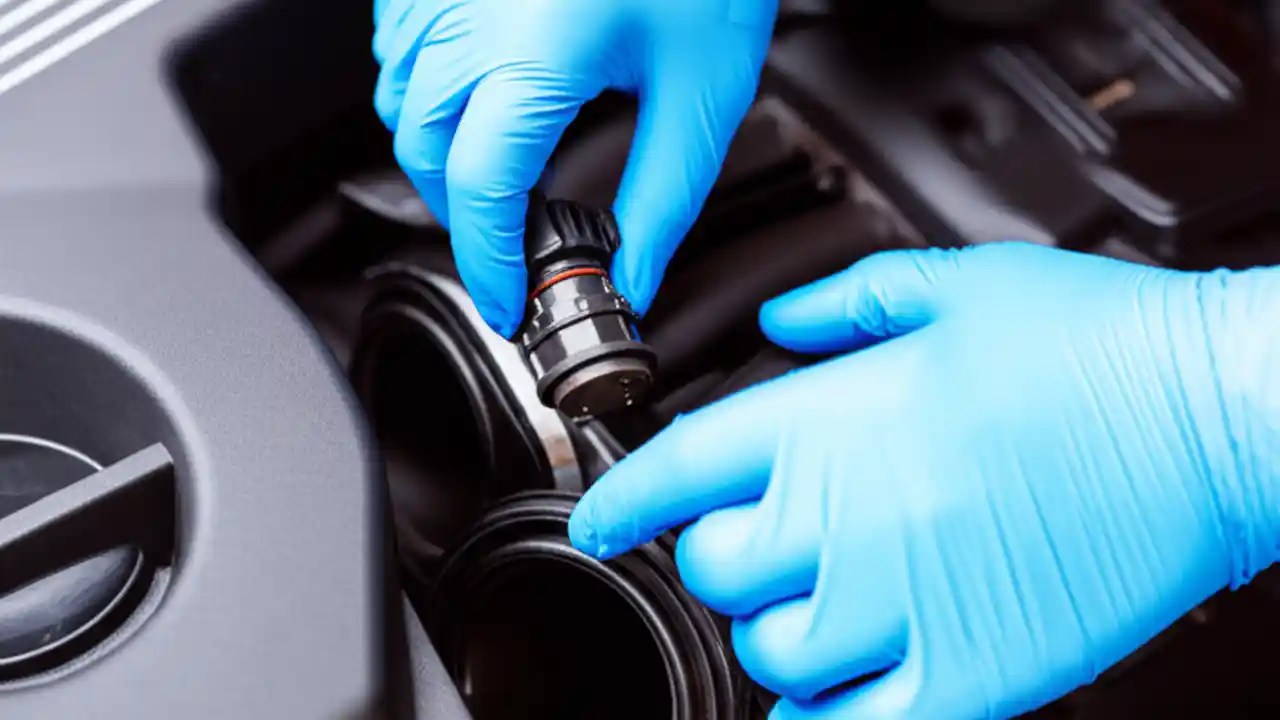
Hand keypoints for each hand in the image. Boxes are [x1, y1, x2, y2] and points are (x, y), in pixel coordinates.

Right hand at [373, 0, 777, 336]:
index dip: (490, 264)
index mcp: (532, 53)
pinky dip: (428, 90)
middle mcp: (468, 15)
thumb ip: (664, 200)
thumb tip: (636, 274)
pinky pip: (402, 45)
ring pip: (401, 98)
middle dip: (463, 214)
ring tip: (504, 176)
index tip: (510, 302)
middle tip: (514, 246)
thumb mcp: (702, 93)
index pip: (479, 191)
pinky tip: (479, 99)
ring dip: (442, 154)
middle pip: (424, 151)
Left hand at [569, 243, 1279, 717]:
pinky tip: (831, 691)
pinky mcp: (968, 675)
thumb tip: (779, 321)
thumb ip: (844, 303)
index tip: (601, 516)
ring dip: (773, 629)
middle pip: (716, 567)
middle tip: (764, 539)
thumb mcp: (955, 285)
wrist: (1213, 414)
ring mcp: (903, 605)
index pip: (677, 470)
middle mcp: (847, 516)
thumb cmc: (1096, 346)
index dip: (621, 499)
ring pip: (769, 651)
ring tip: (816, 603)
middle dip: (724, 553)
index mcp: (830, 422)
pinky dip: (820, 715)